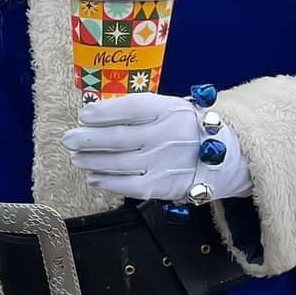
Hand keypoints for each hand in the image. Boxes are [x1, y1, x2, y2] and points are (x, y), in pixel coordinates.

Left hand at [62, 93, 251, 202]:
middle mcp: (167, 135)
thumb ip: (138, 110)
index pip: (132, 109)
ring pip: (119, 163)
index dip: (104, 112)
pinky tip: (94, 177)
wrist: (227, 155)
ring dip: (92, 160)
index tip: (83, 115)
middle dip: (88, 139)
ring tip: (76, 157)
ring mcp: (165, 162)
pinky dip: (107, 181)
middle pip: (119, 138)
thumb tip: (95, 114)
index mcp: (169, 110)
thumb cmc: (187, 128)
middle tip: (68, 139)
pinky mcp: (164, 186)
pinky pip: (129, 185)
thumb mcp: (169, 108)